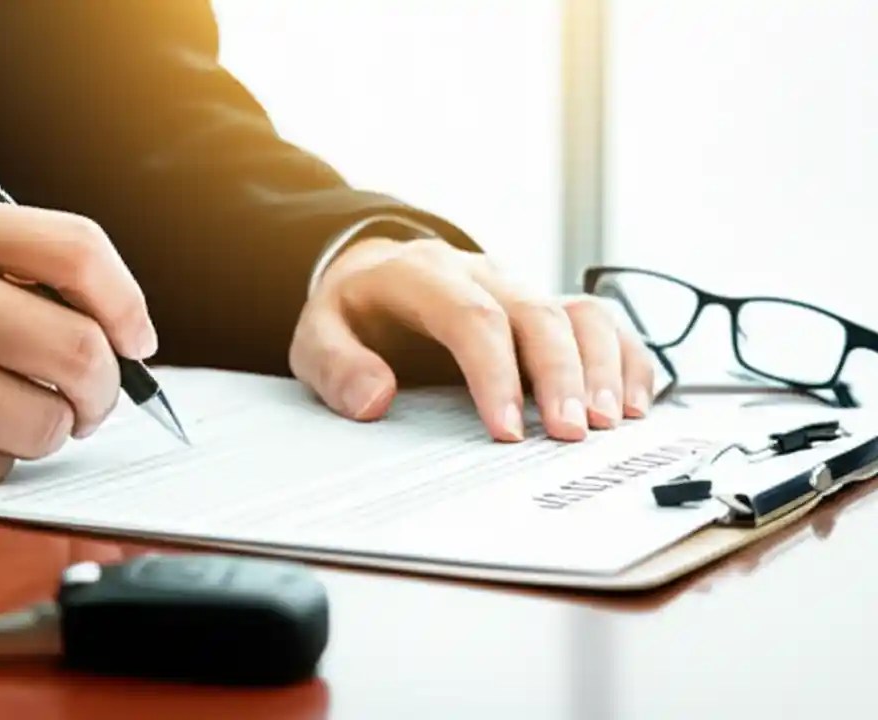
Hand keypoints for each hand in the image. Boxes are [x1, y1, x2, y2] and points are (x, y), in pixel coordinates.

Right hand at [0, 188, 155, 485]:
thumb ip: (10, 260)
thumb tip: (115, 324)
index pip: (78, 250)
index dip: (128, 302)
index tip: (136, 338)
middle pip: (79, 351)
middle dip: (104, 388)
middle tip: (90, 396)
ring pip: (45, 423)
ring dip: (47, 427)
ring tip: (8, 409)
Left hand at [289, 237, 654, 441]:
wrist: (375, 275)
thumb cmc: (353, 314)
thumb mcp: (316, 337)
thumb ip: (335, 366)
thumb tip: (373, 401)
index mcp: (422, 275)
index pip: (472, 317)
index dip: (494, 373)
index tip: (504, 431)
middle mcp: (482, 274)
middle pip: (538, 313)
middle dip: (561, 376)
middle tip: (572, 435)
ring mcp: (520, 288)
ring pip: (580, 313)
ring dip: (604, 367)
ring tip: (612, 424)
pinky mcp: (545, 309)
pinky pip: (599, 324)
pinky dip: (625, 360)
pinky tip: (634, 405)